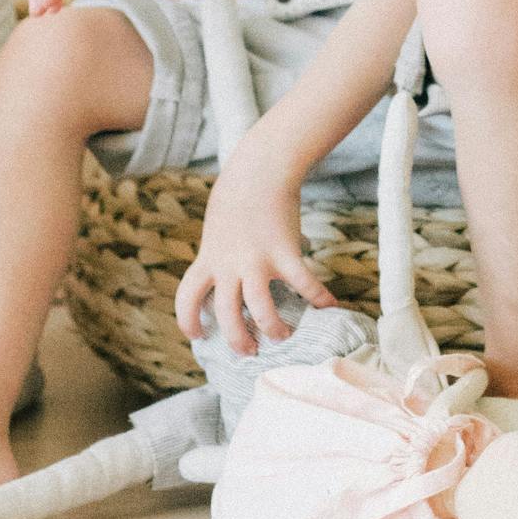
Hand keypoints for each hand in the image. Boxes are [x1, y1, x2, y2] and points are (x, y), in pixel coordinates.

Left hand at [174, 125, 338, 356]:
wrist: (259, 169)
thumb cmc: (238, 194)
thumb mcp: (217, 227)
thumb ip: (219, 253)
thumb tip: (228, 271)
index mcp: (209, 258)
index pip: (187, 298)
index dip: (188, 321)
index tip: (198, 335)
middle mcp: (229, 265)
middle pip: (226, 315)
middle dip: (237, 339)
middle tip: (249, 350)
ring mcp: (257, 260)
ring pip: (260, 309)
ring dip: (273, 327)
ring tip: (283, 335)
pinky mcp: (284, 253)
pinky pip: (304, 283)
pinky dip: (319, 298)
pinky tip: (330, 307)